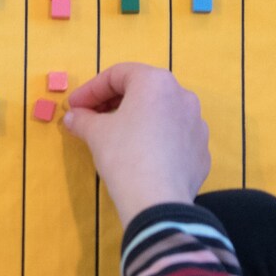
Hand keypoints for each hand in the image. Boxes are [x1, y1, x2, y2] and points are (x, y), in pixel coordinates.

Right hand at [62, 63, 210, 227]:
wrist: (158, 201)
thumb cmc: (124, 155)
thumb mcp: (95, 133)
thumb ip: (82, 119)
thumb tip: (73, 117)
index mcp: (156, 82)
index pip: (117, 74)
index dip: (90, 89)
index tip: (73, 107)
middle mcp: (182, 96)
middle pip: (142, 91)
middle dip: (112, 103)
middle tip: (90, 120)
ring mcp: (197, 124)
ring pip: (161, 114)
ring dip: (136, 120)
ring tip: (116, 138)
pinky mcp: (201, 151)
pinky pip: (174, 138)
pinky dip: (155, 141)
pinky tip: (140, 158)